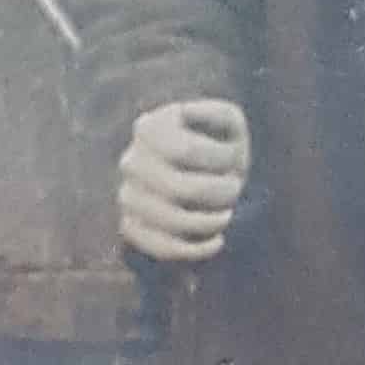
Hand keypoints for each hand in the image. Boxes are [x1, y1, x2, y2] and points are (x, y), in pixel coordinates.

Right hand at [117, 97, 250, 261]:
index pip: (187, 150)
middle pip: (180, 188)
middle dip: (220, 191)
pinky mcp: (131, 226)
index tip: (234, 158)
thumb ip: (216, 114)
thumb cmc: (221, 144)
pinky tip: (218, 241)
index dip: (219, 159)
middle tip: (236, 187)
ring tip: (228, 214)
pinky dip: (196, 250)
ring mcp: (128, 196)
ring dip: (211, 221)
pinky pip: (161, 248)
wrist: (204, 170)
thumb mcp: (228, 121)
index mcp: (149, 128)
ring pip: (171, 220)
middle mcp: (131, 162)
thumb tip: (183, 114)